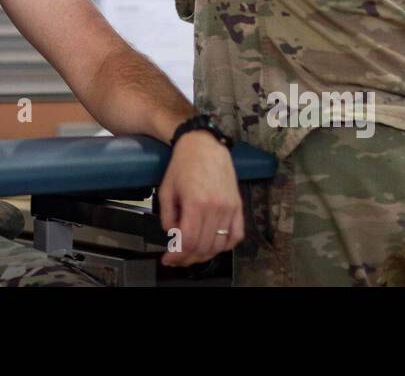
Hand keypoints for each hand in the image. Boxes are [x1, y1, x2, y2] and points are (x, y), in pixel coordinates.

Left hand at [156, 131, 244, 266]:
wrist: (203, 145)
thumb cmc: (182, 165)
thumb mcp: (166, 190)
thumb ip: (167, 217)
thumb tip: (174, 235)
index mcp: (196, 203)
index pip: (189, 241)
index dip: (177, 255)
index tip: (168, 259)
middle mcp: (216, 208)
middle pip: (204, 246)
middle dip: (188, 258)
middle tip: (177, 259)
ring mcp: (230, 208)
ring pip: (220, 245)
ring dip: (205, 254)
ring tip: (192, 253)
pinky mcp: (238, 206)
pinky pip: (237, 235)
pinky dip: (226, 245)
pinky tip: (214, 245)